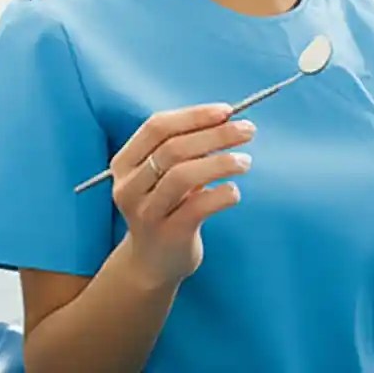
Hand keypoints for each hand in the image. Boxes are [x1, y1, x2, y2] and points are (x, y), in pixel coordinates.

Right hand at [109, 104, 254, 288]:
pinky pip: (197, 208)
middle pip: (173, 149)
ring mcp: (145, 213)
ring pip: (182, 176)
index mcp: (125, 163)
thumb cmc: (166, 207)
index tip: (227, 110)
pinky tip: (234, 191)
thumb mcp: (165, 175)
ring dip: (220, 163)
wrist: (152, 263)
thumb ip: (185, 148)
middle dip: (215, 135)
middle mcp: (129, 186)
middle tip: (248, 130)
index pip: (157, 127)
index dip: (194, 115)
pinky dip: (221, 194)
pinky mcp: (167, 235)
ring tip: (245, 162)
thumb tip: (225, 119)